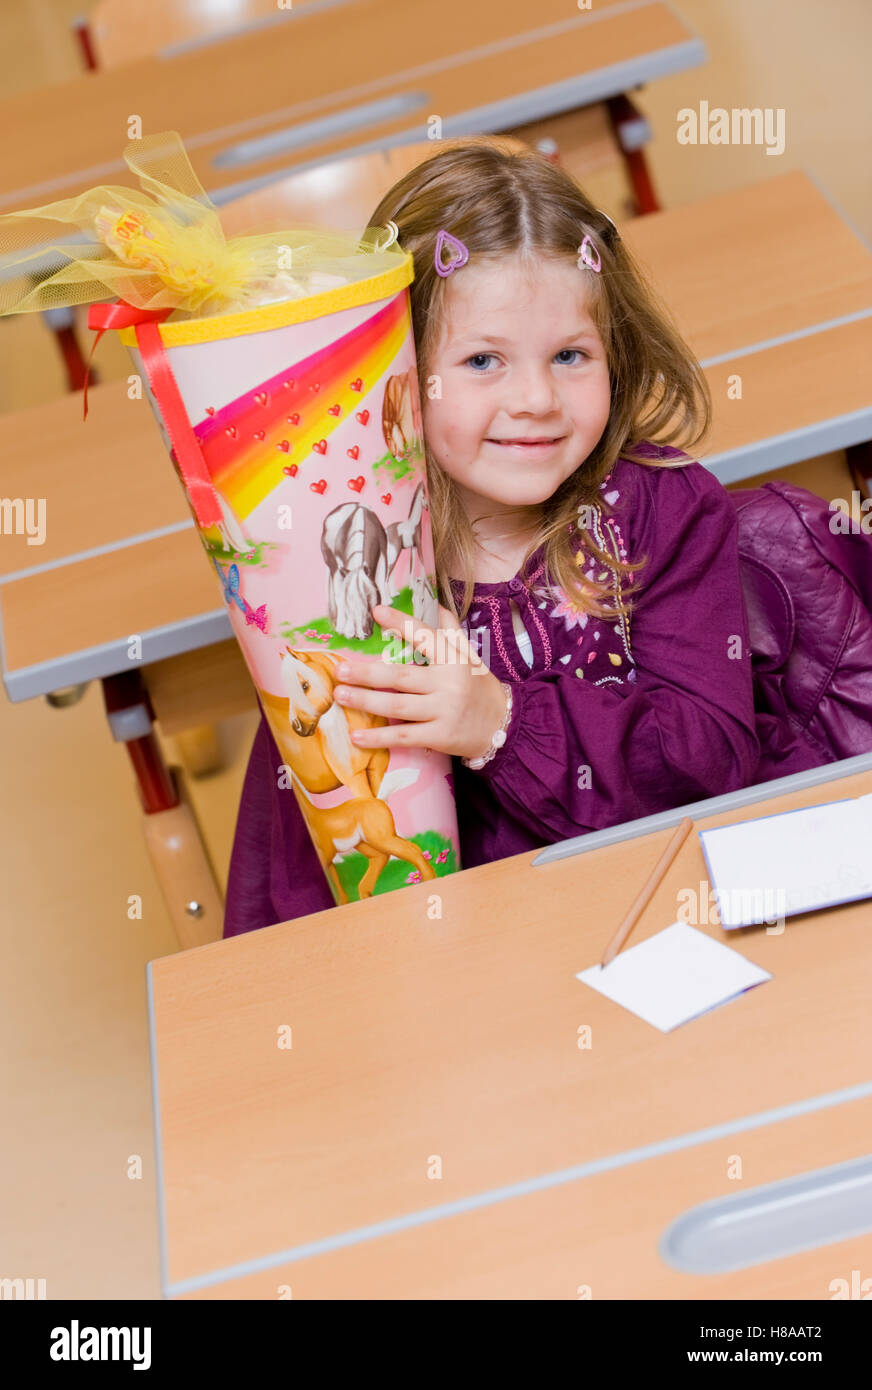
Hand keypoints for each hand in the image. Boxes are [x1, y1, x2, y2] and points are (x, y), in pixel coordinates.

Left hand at [331, 603, 508, 759]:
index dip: (401, 623)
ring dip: (365, 701)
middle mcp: (448, 684)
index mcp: (454, 660)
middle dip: (367, 673)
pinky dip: (379, 737)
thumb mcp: (470, 658)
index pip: (425, 637)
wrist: (504, 727)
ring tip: (340, 695)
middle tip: (340, 669)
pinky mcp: (439, 737)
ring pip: (397, 706)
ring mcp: (443, 711)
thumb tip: (438, 603)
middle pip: (401, 676)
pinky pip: (404, 736)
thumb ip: (451, 633)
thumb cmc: (480, 688)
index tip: (376, 611)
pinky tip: (357, 736)